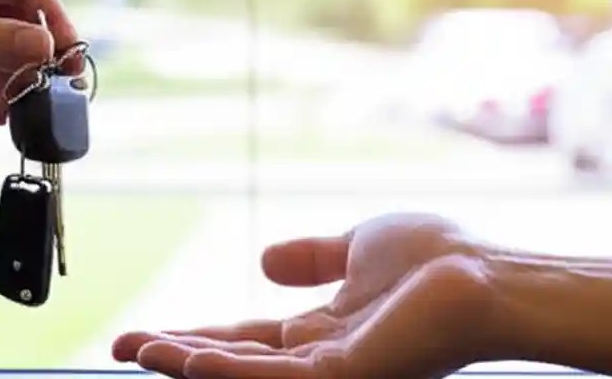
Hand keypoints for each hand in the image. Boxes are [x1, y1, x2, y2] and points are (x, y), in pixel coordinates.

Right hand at [113, 213, 496, 378]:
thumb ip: (313, 257)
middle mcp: (321, 359)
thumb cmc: (442, 259)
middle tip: (122, 348)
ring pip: (245, 377)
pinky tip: (186, 359)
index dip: (196, 337)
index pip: (245, 341)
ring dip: (188, 364)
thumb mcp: (358, 246)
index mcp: (324, 331)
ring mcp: (333, 372)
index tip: (147, 331)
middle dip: (176, 356)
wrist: (489, 273)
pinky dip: (227, 372)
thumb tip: (262, 259)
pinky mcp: (345, 376)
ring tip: (139, 351)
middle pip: (234, 364)